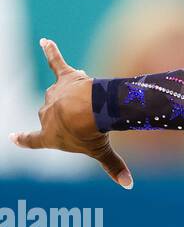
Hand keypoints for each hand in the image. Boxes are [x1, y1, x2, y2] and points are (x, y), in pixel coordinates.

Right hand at [9, 38, 133, 188]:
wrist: (86, 111)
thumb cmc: (89, 134)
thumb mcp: (100, 152)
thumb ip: (113, 167)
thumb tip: (128, 185)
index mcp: (48, 136)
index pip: (32, 141)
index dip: (22, 140)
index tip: (12, 137)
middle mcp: (45, 113)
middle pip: (55, 115)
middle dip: (71, 117)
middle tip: (89, 122)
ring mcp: (53, 95)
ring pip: (62, 93)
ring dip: (76, 97)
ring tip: (92, 104)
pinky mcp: (65, 78)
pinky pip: (56, 62)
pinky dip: (51, 51)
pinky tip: (46, 41)